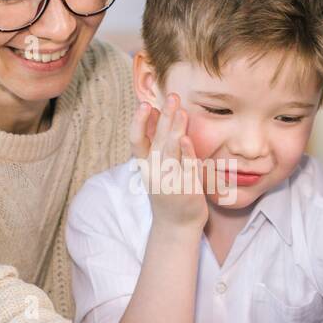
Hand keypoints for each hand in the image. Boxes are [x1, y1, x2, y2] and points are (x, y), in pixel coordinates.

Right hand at [131, 93, 208, 231]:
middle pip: (156, 140)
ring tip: (181, 111)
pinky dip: (185, 153)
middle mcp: (154, 172)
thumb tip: (155, 111)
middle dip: (164, 118)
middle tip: (172, 97)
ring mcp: (169, 181)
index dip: (138, 122)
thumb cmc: (168, 191)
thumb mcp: (155, 166)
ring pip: (170, 152)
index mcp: (145, 165)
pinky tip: (186, 139)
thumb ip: (155, 140)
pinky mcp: (185, 189)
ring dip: (175, 130)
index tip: (145, 104)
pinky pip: (186, 168)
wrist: (177, 225)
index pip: (136, 140)